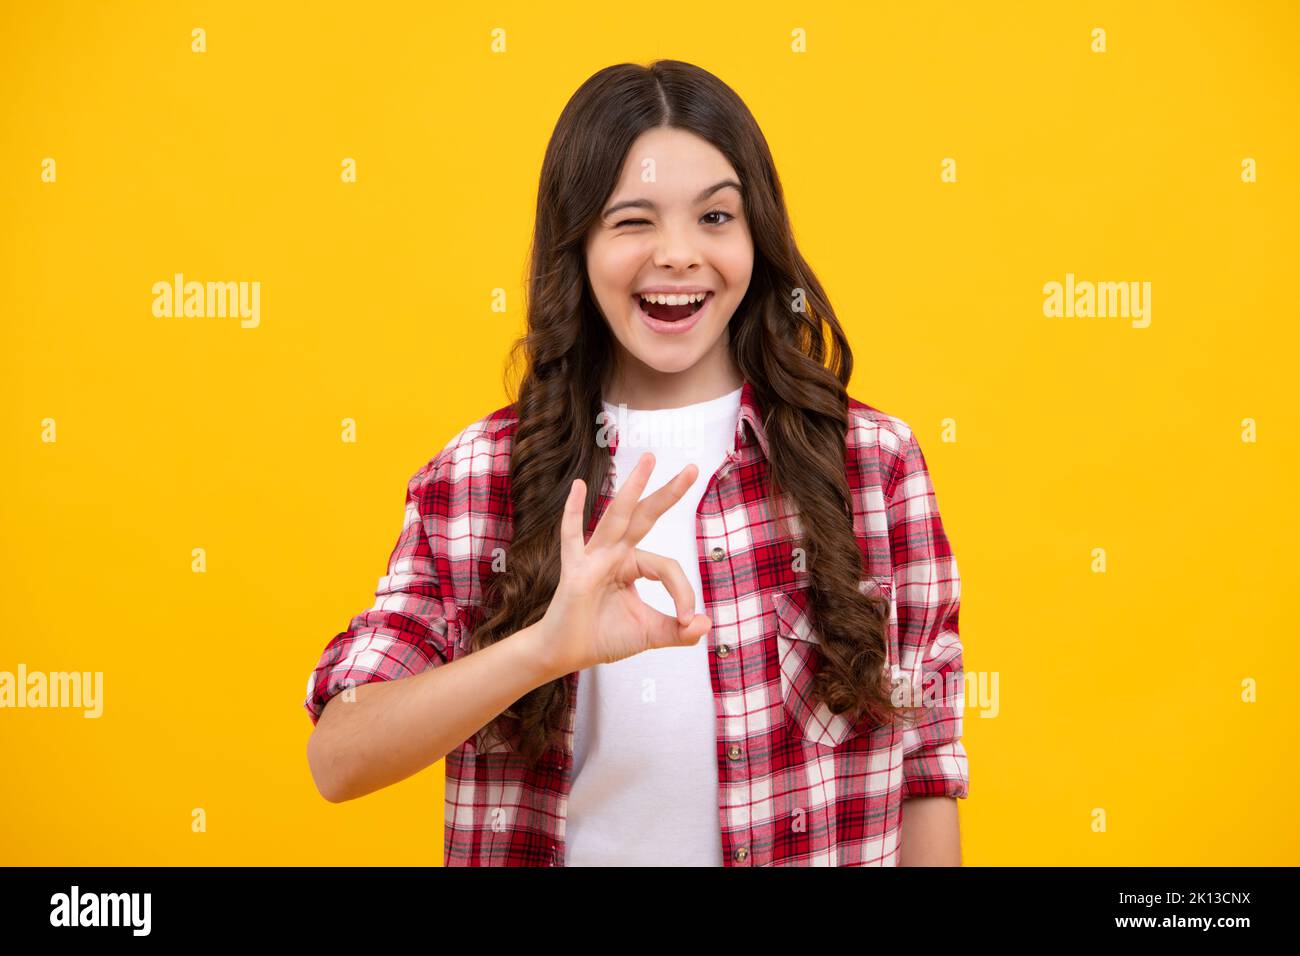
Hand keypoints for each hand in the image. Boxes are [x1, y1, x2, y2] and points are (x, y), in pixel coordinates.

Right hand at [537, 451, 712, 674]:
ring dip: (633, 487)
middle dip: (669, 492)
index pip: (667, 566)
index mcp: (632, 563)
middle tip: (692, 468)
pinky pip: (572, 537)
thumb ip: (678, 631)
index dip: (683, 592)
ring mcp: (593, 558)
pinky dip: (573, 512)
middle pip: (646, 516)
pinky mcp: (574, 570)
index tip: (688, 619)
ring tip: (649, 460)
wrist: (565, 653)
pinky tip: (578, 486)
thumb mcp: (649, 633)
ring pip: (617, 517)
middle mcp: (614, 553)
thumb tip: (706, 625)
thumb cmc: (602, 637)